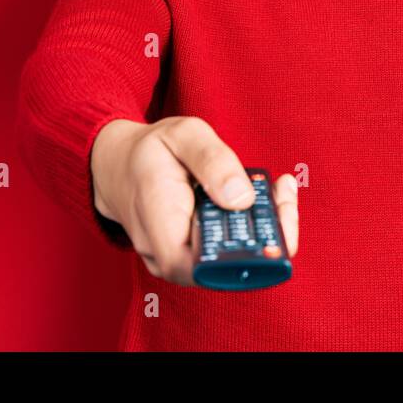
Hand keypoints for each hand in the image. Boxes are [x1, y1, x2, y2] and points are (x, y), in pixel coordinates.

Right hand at [91, 115, 298, 284]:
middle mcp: (165, 254)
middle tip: (284, 192)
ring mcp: (177, 260)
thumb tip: (242, 199)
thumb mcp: (183, 135)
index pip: (201, 267)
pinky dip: (251, 228)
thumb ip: (212, 160)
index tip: (273, 220)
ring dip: (263, 230)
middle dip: (267, 235)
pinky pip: (225, 252)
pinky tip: (266, 195)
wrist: (118, 167)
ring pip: (229, 261)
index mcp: (158, 223)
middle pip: (225, 267)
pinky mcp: (190, 256)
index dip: (245, 256)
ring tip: (279, 188)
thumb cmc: (150, 150)